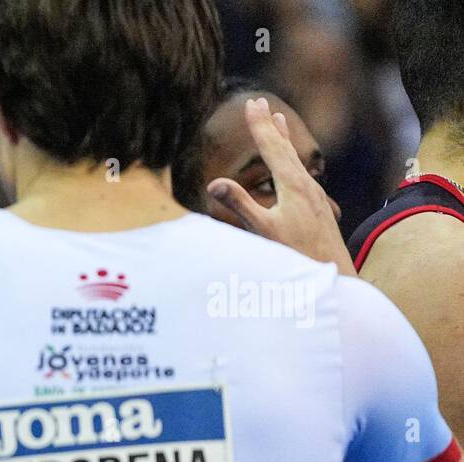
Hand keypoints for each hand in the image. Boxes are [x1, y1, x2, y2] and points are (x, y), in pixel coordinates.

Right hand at [207, 97, 356, 275]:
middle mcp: (306, 185)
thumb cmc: (296, 254)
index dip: (259, 125)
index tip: (251, 103)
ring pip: (296, 159)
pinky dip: (293, 159)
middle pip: (285, 148)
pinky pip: (301, 172)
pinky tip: (293, 166)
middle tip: (260, 102)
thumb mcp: (263, 230)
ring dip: (284, 138)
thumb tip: (214, 183)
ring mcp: (314, 195)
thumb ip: (240, 204)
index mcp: (293, 185)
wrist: (333, 273)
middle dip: (270, 125)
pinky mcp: (317, 206)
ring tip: (280, 119)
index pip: (272, 147)